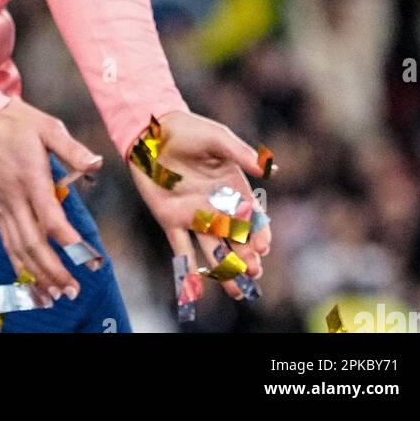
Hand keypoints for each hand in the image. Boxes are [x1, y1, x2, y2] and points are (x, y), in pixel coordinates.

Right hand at [0, 96, 102, 299]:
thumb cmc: (16, 122)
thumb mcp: (47, 126)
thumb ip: (72, 149)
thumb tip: (96, 164)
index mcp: (31, 178)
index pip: (51, 218)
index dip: (70, 241)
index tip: (88, 257)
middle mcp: (15, 198)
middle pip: (33, 243)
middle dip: (53, 270)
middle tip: (73, 290)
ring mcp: (2, 205)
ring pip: (17, 249)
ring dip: (36, 275)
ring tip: (54, 296)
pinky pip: (6, 242)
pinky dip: (18, 265)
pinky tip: (29, 280)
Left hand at [127, 110, 272, 300]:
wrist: (151, 131)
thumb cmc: (188, 130)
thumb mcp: (217, 138)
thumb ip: (240, 153)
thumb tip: (268, 168)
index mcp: (233, 188)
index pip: (251, 216)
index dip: (259, 232)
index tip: (263, 245)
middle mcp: (216, 207)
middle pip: (236, 238)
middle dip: (246, 256)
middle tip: (253, 271)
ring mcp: (194, 216)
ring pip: (213, 249)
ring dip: (225, 269)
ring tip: (236, 290)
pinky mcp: (171, 219)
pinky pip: (181, 248)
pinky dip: (188, 268)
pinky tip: (196, 288)